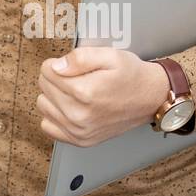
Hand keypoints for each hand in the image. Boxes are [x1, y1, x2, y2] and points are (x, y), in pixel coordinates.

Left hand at [36, 47, 171, 146]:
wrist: (151, 99)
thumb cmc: (131, 76)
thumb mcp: (109, 55)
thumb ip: (79, 57)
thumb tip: (56, 66)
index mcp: (85, 93)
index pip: (47, 71)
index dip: (57, 63)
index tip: (71, 65)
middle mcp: (80, 116)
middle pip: (44, 87)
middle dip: (56, 77)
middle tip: (77, 77)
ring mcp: (80, 131)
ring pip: (43, 105)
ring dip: (54, 96)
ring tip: (74, 92)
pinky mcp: (81, 140)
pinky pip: (48, 126)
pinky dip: (55, 115)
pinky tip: (69, 107)